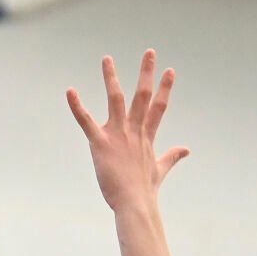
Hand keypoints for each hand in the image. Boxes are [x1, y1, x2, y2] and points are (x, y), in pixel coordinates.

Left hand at [67, 49, 189, 214]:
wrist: (135, 203)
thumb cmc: (144, 190)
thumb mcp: (160, 169)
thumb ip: (172, 156)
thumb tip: (186, 149)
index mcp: (146, 136)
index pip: (158, 107)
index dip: (165, 88)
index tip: (170, 70)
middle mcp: (134, 130)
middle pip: (142, 96)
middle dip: (146, 73)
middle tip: (149, 52)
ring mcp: (118, 134)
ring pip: (116, 99)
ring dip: (111, 78)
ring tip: (107, 59)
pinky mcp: (100, 142)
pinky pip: (86, 120)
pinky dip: (77, 106)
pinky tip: (70, 90)